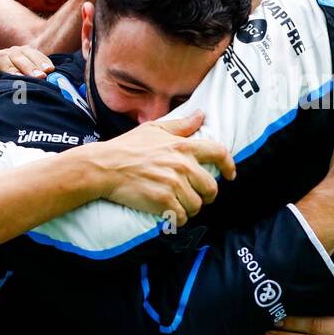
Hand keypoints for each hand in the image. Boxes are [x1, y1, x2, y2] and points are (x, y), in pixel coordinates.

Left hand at [0, 45, 54, 98]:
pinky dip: (44, 61)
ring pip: (28, 54)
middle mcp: (1, 54)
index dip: (10, 68)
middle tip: (40, 78)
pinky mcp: (24, 58)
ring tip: (48, 74)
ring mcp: (14, 54)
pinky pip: (36, 56)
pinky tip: (52, 70)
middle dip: (28, 67)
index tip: (19, 80)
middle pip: (16, 56)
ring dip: (39, 63)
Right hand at [93, 111, 236, 224]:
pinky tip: (169, 213)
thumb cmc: (127, 147)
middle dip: (206, 195)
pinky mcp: (163, 201)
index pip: (219, 152)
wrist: (103, 167)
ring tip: (178, 204)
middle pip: (211, 188)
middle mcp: (182, 165)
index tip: (230, 175)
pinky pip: (182, 217)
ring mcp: (173, 184)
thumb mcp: (154, 129)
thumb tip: (201, 114)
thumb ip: (181, 125)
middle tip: (195, 196)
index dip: (229, 165)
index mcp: (183, 146)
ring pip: (197, 205)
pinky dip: (178, 219)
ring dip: (190, 208)